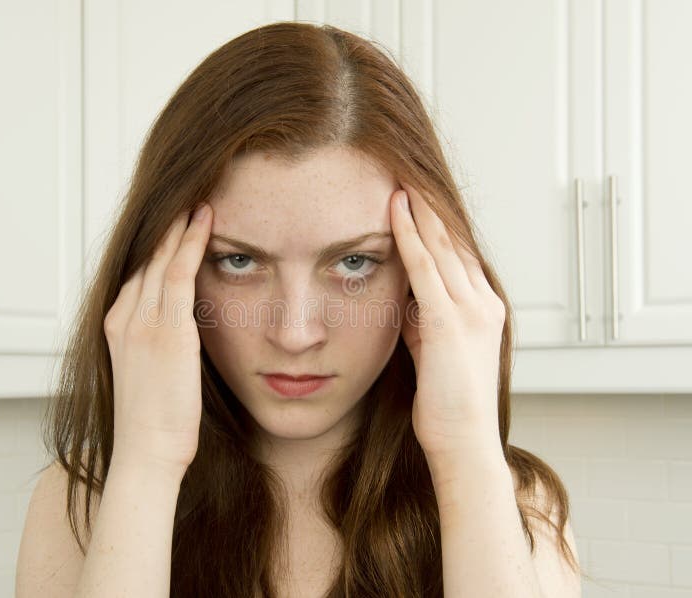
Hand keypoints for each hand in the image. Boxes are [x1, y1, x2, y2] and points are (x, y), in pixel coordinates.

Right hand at [103, 203, 211, 475]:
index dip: (158, 243)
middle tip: (187, 192)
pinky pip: (178, 273)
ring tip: (198, 194)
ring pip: (160, 257)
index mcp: (117, 325)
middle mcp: (123, 316)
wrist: (145, 455)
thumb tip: (184, 330)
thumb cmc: (154, 422)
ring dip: (180, 223)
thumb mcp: (150, 374)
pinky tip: (205, 219)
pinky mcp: (166, 330)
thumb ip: (160, 343)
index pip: (139, 272)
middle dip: (167, 225)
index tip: (176, 220)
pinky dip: (190, 242)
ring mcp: (141, 321)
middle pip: (146, 257)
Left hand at [390, 183, 505, 465]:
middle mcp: (483, 301)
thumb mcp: (432, 351)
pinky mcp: (451, 322)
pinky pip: (426, 267)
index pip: (459, 252)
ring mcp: (471, 310)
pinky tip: (395, 210)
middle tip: (406, 169)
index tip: (414, 193)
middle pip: (453, 239)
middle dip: (429, 204)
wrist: (463, 443)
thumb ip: (422, 320)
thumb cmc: (447, 404)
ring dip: (420, 208)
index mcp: (483, 307)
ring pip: (442, 244)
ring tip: (400, 174)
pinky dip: (410, 235)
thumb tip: (403, 298)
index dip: (436, 221)